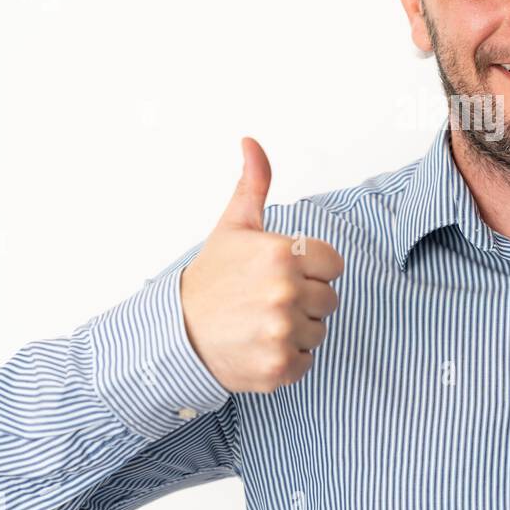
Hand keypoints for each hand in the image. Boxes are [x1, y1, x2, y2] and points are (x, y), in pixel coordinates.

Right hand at [179, 137, 343, 391]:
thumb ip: (254, 183)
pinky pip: (308, 361)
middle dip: (304, 300)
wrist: (175, 334)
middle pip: (329, 299)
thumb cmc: (211, 278)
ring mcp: (282, 332)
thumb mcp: (233, 225)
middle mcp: (285, 293)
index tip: (282, 273)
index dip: (311, 268)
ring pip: (320, 331)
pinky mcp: (279, 367)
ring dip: (297, 330)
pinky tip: (259, 346)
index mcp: (282, 254)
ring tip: (260, 322)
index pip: (333, 264)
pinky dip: (288, 359)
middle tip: (265, 300)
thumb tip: (251, 142)